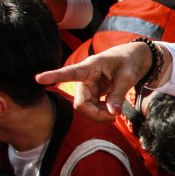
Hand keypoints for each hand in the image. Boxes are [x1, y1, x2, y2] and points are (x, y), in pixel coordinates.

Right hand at [35, 41, 155, 119]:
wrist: (135, 58)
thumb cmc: (130, 61)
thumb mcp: (128, 76)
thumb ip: (119, 94)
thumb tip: (112, 113)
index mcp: (91, 66)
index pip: (70, 72)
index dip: (54, 76)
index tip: (38, 78)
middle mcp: (86, 77)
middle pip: (81, 102)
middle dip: (95, 114)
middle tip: (115, 117)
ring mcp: (89, 86)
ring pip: (86, 108)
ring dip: (100, 114)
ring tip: (117, 112)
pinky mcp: (93, 93)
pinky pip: (93, 108)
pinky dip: (103, 112)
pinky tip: (113, 110)